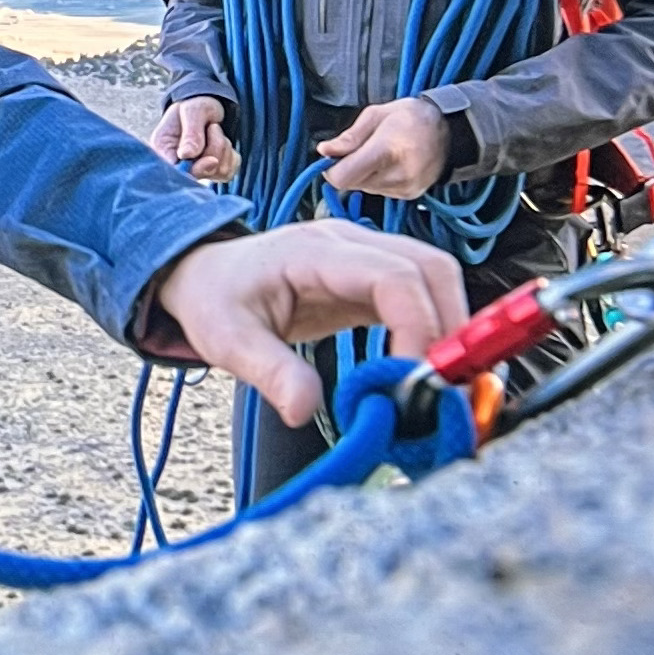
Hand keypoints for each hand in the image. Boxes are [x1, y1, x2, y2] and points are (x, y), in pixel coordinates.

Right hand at [151, 95, 239, 180]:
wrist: (207, 107)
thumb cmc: (194, 107)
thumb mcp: (192, 111)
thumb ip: (190, 133)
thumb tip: (187, 155)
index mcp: (163, 152)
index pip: (175, 173)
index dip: (194, 170)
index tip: (211, 160)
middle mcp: (177, 167)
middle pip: (201, 173)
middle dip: (213, 149)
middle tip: (212, 127)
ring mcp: (197, 172)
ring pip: (218, 171)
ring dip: (222, 146)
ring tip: (213, 130)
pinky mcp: (214, 174)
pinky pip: (229, 170)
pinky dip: (231, 154)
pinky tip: (221, 140)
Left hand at [152, 221, 470, 426]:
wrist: (204, 276)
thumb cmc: (214, 299)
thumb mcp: (227, 339)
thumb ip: (269, 372)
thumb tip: (305, 410)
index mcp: (314, 251)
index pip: (394, 276)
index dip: (419, 326)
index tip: (412, 381)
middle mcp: (350, 244)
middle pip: (431, 268)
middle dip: (449, 327)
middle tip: (442, 387)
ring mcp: (365, 257)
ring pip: (435, 277)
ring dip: (449, 328)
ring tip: (438, 384)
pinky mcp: (371, 280)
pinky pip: (421, 295)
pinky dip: (434, 330)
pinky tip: (423, 372)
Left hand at [320, 97, 448, 199]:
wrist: (451, 131)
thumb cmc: (413, 118)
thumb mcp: (376, 114)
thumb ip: (349, 137)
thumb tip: (325, 151)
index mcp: (388, 149)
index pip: (344, 177)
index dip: (331, 169)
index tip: (333, 157)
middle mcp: (398, 174)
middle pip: (351, 183)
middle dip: (348, 168)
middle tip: (361, 149)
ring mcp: (405, 188)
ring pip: (363, 189)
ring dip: (363, 174)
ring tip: (380, 154)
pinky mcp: (409, 195)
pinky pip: (378, 192)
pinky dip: (377, 179)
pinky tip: (390, 164)